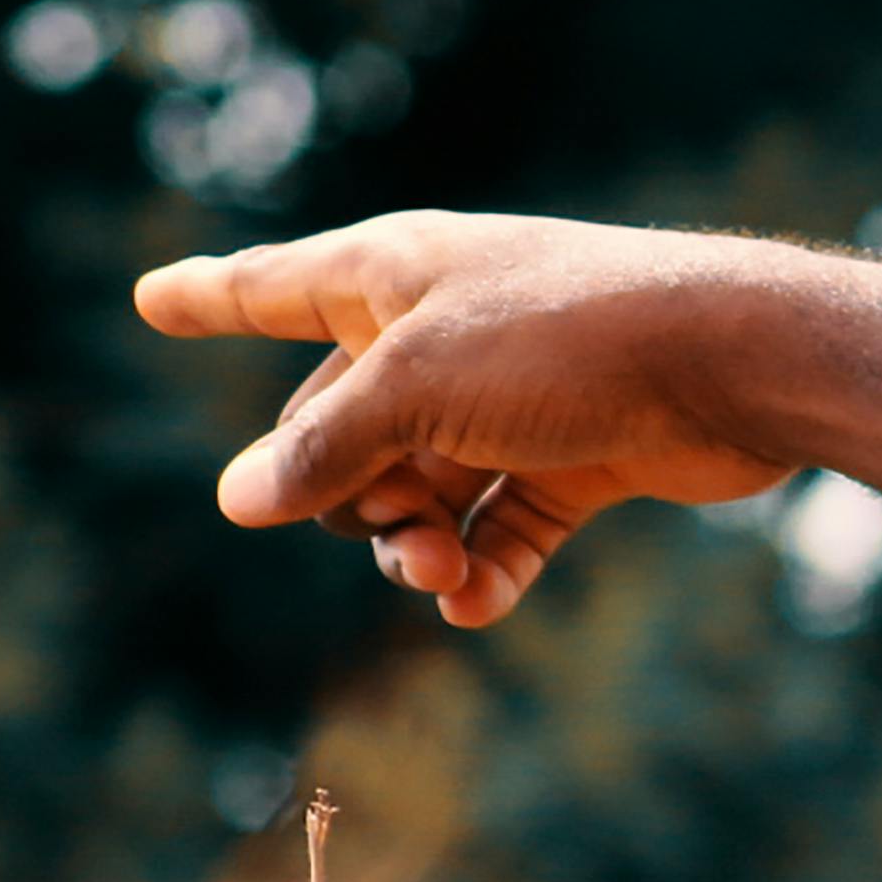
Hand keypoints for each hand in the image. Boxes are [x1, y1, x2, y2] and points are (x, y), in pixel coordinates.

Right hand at [132, 212, 797, 626]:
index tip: (150, 296)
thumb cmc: (566, 338)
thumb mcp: (419, 388)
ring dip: (412, 546)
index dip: (211, 296)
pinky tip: (480, 606)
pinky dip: (482, 570)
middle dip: (343, 494)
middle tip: (399, 515)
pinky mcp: (571, 456)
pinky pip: (495, 530)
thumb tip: (238, 500)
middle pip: (335, 429)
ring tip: (447, 572)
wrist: (732, 360)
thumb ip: (325, 447)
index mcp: (392, 275)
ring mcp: (507, 398)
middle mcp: (441, 331)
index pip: (273, 286)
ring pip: (412, 492)